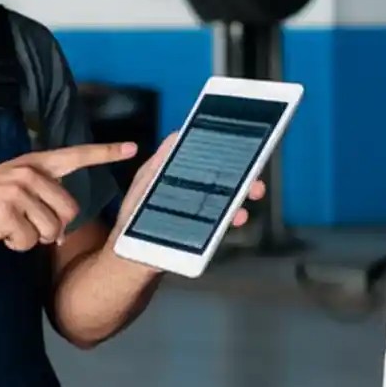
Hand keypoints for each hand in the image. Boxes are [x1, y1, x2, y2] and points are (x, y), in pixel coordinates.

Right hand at [0, 142, 138, 251]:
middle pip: (70, 210)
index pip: (76, 155)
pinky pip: (30, 242)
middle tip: (29, 227)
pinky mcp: (8, 212)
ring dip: (33, 239)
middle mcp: (29, 172)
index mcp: (33, 163)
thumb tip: (62, 232)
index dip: (106, 153)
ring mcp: (18, 191)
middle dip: (54, 228)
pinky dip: (16, 246)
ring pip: (52, 230)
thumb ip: (41, 197)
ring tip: (10, 227)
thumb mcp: (12, 187)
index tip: (133, 148)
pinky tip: (0, 234)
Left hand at [112, 132, 265, 235]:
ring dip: (243, 196)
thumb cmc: (134, 215)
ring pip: (228, 202)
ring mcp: (200, 216)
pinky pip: (221, 224)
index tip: (240, 148)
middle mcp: (196, 197)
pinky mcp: (201, 234)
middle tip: (255, 173)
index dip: (226, 157)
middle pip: (225, 183)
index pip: (210, 166)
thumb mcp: (144, 182)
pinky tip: (237, 215)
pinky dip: (232, 218)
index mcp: (184, 181)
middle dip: (244, 176)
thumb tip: (176, 134)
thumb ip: (159, 161)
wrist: (130, 252)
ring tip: (252, 191)